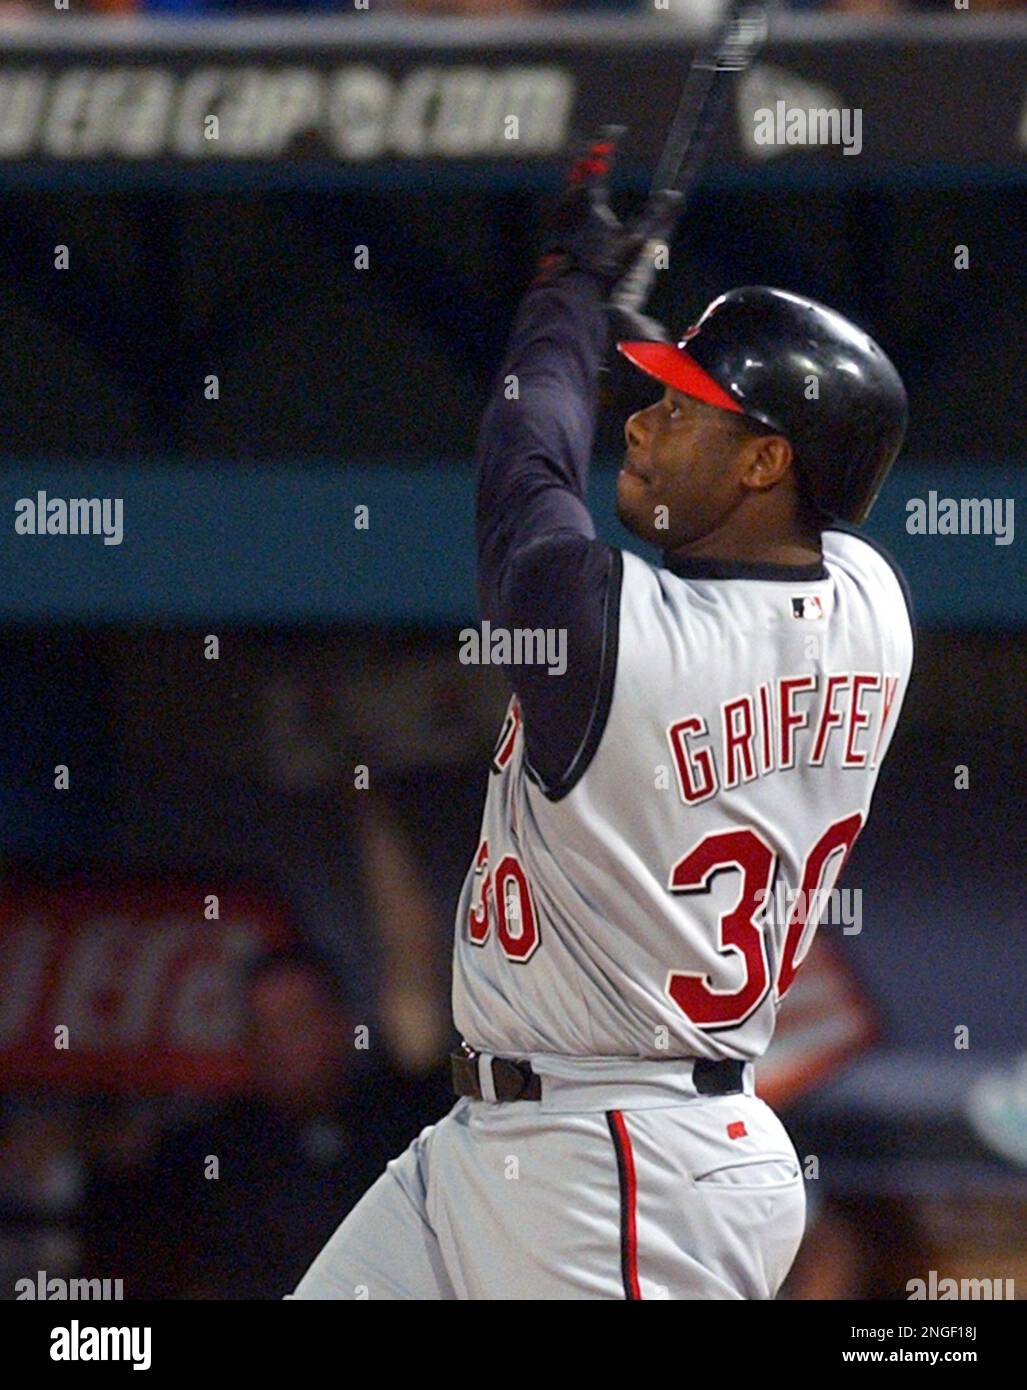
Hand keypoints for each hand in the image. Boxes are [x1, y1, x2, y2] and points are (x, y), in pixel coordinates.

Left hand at [534, 125, 683, 292]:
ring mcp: (558, 215)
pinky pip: (564, 204)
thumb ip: (655, 218)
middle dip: (593, 155)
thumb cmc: (602, 269)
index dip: (608, 141)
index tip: (617, 130)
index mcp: (590, 199)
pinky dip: (575, 197)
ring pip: (571, 185)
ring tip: (593, 171)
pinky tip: (580, 204)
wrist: (568, 294)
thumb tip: (675, 196)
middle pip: (580, 166)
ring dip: (584, 176)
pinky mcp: (552, 229)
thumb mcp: (633, 243)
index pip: (598, 159)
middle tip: (603, 146)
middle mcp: (570, 201)